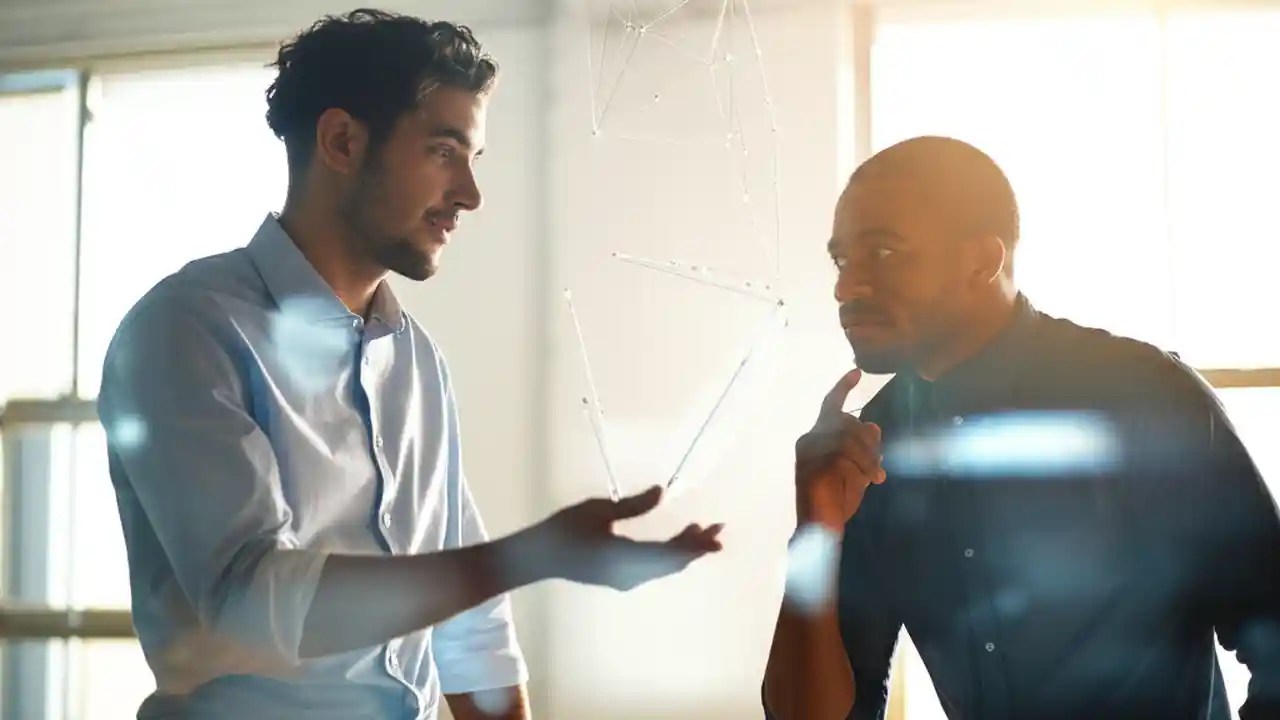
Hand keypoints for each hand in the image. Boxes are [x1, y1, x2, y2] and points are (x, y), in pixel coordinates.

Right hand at [522, 486, 723, 590]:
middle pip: (672, 563)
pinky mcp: (620, 579)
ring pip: (665, 568)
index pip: (669, 553)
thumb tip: (663, 493)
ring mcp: (624, 581)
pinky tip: (674, 541)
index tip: (716, 537)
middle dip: (696, 546)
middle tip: (718, 528)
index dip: (695, 545)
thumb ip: (633, 505)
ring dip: (684, 550)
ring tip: (700, 529)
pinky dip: (669, 556)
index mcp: (622, 556)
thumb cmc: (562, 529)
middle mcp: (628, 574)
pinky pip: (654, 570)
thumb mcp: (598, 510)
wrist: (537, 558)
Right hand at [793, 368, 884, 532]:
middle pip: (846, 421)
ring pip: (847, 437)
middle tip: (879, 466)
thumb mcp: (856, 469)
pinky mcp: (813, 465)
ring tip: (874, 478)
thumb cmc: (836, 502)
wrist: (820, 530)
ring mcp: (809, 453)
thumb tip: (874, 425)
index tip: (856, 372)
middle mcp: (808, 441)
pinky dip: (863, 467)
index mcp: (815, 439)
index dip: (842, 388)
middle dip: (869, 441)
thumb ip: (863, 448)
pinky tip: (870, 481)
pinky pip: (845, 456)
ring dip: (868, 457)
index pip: (829, 406)